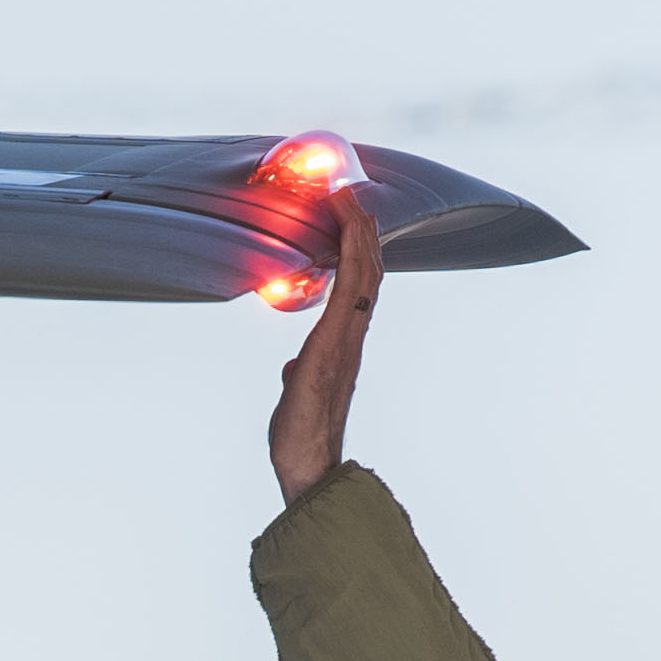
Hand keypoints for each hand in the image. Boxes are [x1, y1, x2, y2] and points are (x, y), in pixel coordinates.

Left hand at [265, 181, 386, 505]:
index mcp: (343, 345)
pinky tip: (346, 225)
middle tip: (354, 195)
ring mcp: (347, 338)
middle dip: (362, 232)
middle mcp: (352, 337)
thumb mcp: (297, 395)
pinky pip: (349, 287)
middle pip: (367, 272)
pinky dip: (349, 251)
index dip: (357, 252)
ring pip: (363, 273)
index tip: (351, 222)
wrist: (308, 465)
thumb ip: (301, 375)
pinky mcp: (334, 342)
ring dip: (358, 232)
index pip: (358, 289)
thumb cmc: (302, 435)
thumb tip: (293, 371)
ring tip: (350, 198)